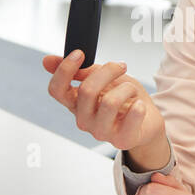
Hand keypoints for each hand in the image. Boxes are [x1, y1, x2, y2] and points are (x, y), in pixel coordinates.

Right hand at [43, 52, 165, 157]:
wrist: (147, 119)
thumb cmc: (123, 97)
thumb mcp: (102, 78)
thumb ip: (80, 70)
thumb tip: (47, 60)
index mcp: (74, 103)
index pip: (57, 90)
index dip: (65, 70)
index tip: (80, 54)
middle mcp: (83, 120)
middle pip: (86, 91)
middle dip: (107, 71)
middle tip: (121, 65)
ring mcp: (101, 132)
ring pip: (110, 102)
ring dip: (126, 88)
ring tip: (131, 90)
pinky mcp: (121, 140)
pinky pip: (132, 116)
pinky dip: (139, 105)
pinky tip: (139, 106)